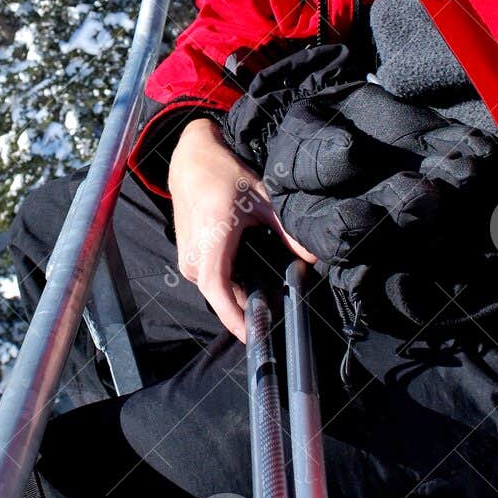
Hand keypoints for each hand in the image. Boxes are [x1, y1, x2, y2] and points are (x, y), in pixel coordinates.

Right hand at [168, 117, 317, 342]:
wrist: (191, 161)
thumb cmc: (224, 176)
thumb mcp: (261, 198)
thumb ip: (286, 229)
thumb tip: (311, 257)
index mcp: (211, 240)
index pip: (218, 290)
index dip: (234, 317)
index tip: (253, 336)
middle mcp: (193, 255)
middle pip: (221, 296)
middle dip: (247, 307)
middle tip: (277, 307)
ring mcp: (186, 258)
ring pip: (216, 289)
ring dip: (239, 295)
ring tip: (266, 293)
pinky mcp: (187, 258)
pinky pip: (210, 281)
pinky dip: (229, 284)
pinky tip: (249, 276)